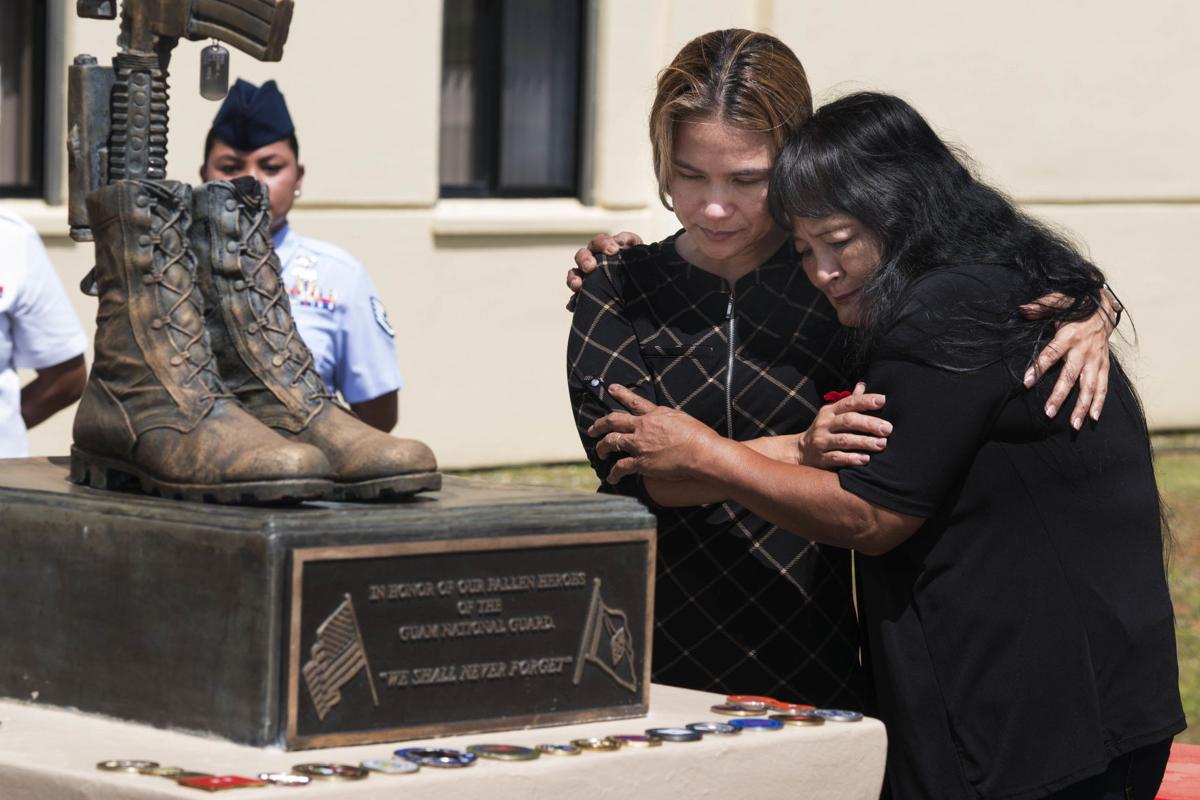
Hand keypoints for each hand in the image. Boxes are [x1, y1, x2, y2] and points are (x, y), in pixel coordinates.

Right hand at [566, 231, 643, 309]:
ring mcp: (586, 279)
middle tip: (590, 267)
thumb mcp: (637, 252)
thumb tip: (623, 241)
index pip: (599, 242)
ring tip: (577, 286)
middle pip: (582, 256)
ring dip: (573, 279)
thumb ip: (630, 242)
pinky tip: (574, 305)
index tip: (613, 250)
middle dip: (584, 260)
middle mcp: (591, 262)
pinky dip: (573, 301)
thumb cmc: (635, 267)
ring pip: (574, 276)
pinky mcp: (585, 295)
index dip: (603, 244)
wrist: (638, 289)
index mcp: (603, 250)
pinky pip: (575, 298)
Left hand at [587, 384, 718, 482]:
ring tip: (599, 451)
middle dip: (600, 424)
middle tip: (592, 428)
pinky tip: (610, 478)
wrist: (701, 452)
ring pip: (612, 442)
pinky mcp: (641, 462)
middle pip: (614, 421)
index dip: (620, 393)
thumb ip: (668, 419)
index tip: (611, 388)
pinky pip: (621, 467)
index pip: (633, 401)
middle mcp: (643, 426)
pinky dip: (614, 474)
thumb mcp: (681, 418)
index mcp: (655, 414)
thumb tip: (667, 423)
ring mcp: (640, 444)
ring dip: (602, 447)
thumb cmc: (699, 436)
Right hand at [798, 383, 889, 468]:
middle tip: (888, 429)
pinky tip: (865, 459)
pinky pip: (837, 458)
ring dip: (864, 442)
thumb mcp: (833, 413)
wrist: (801, 450)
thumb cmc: (825, 429)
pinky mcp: (821, 458)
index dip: (865, 401)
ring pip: (844, 440)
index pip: (849, 403)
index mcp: (830, 411)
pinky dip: (852, 458)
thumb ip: (849, 401)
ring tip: (881, 444)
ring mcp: (822, 441)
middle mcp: (825, 424)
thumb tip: (863, 384)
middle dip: (869, 424)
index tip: (883, 400)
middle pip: (848, 421)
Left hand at [1019, 291, 1114, 427]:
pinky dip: (1099, 402)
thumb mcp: (1059, 301)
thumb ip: (1041, 306)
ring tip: (1074, 425)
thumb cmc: (1076, 306)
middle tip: (1049, 413)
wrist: (1104, 307)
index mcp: (1069, 336)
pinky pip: (1103, 386)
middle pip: (1070, 376)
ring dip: (1082, 406)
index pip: (1051, 354)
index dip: (1039, 367)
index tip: (1027, 382)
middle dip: (1060, 395)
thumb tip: (1022, 308)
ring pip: (1090, 386)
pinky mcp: (1104, 365)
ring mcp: (1096, 359)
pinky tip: (1093, 418)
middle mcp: (1084, 350)